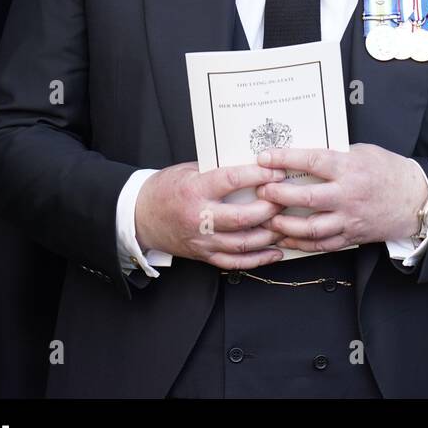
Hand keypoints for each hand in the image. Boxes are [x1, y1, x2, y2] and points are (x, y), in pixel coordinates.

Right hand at [134, 161, 289, 268]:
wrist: (140, 216)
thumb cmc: (166, 189)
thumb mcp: (189, 170)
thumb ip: (218, 169)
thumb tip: (253, 164)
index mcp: (194, 190)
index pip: (231, 180)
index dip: (258, 176)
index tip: (277, 172)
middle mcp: (198, 218)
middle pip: (242, 217)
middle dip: (270, 208)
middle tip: (287, 199)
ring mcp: (202, 240)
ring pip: (242, 243)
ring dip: (269, 235)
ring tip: (286, 223)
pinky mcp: (204, 255)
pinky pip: (235, 262)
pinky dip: (258, 259)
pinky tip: (275, 252)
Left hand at [254, 144, 427, 252]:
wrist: (415, 200)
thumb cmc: (389, 172)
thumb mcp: (364, 152)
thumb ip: (336, 155)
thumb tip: (304, 156)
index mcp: (351, 168)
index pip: (313, 161)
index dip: (285, 158)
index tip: (264, 157)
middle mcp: (348, 195)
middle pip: (307, 197)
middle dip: (278, 194)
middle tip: (261, 190)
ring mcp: (350, 218)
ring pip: (312, 227)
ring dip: (286, 225)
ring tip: (269, 219)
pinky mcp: (352, 235)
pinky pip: (322, 244)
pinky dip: (302, 244)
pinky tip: (287, 238)